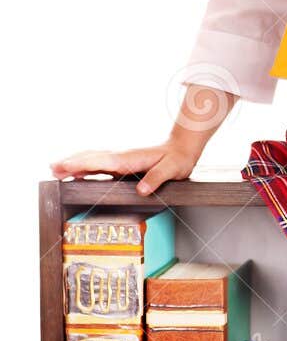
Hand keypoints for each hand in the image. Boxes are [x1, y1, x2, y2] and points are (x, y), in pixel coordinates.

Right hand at [51, 85, 235, 194]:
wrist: (181, 149)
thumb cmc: (176, 160)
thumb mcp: (171, 170)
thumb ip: (156, 179)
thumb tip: (142, 190)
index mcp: (128, 159)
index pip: (100, 162)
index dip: (81, 164)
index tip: (65, 166)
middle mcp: (120, 157)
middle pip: (90, 158)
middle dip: (70, 162)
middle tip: (51, 168)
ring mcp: (119, 159)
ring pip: (92, 159)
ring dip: (74, 163)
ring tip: (56, 169)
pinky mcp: (122, 163)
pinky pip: (99, 164)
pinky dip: (84, 166)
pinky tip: (76, 172)